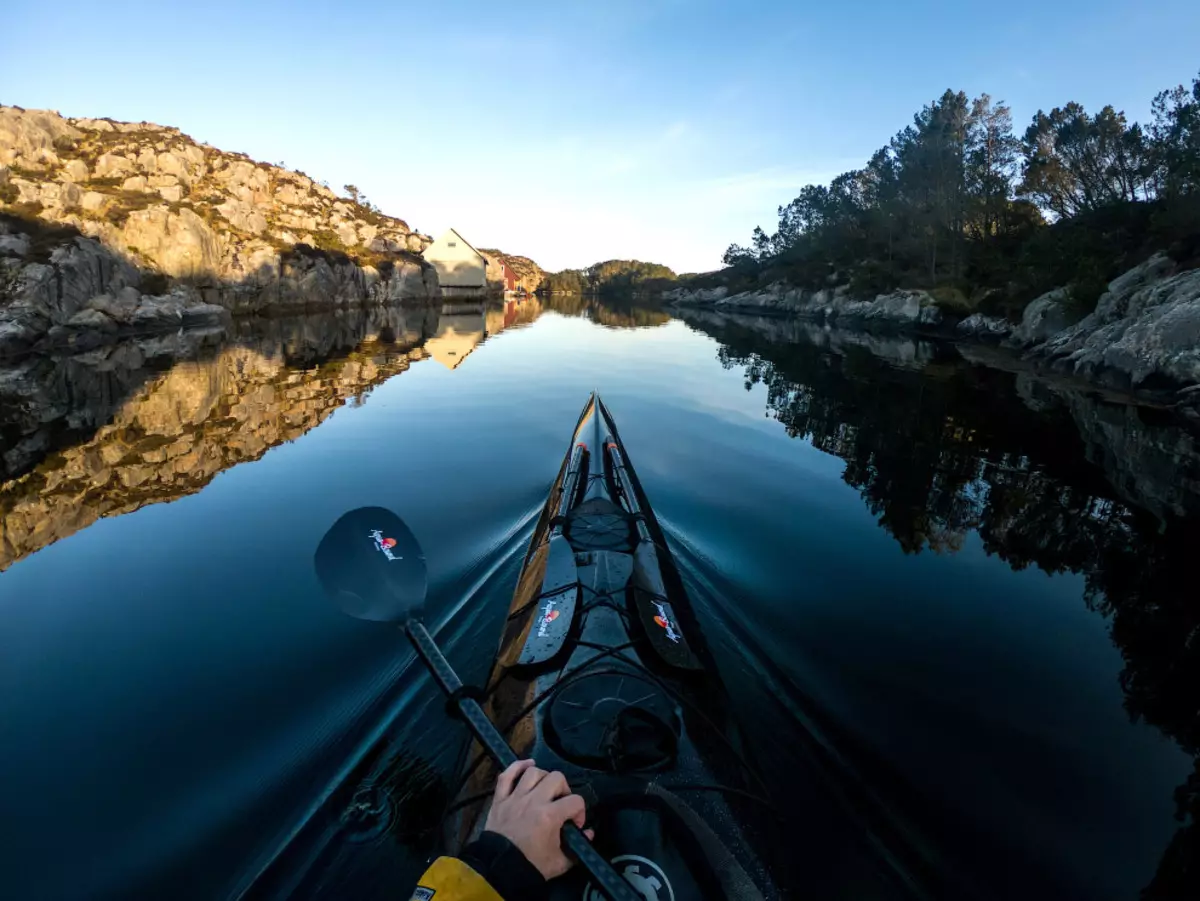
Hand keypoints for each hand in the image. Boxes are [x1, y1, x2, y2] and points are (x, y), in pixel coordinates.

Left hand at [483, 759, 593, 879]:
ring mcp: (515, 797)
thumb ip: (578, 848)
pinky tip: (528, 766)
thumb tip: (589, 833)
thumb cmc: (531, 866)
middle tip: (561, 804)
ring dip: (543, 778)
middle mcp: (533, 800)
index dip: (580, 812)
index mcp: (549, 816)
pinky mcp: (500, 799)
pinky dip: (517, 766)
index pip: (576, 801)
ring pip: (533, 772)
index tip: (574, 825)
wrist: (499, 870)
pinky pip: (507, 774)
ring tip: (545, 789)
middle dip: (564, 790)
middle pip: (556, 778)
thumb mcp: (560, 863)